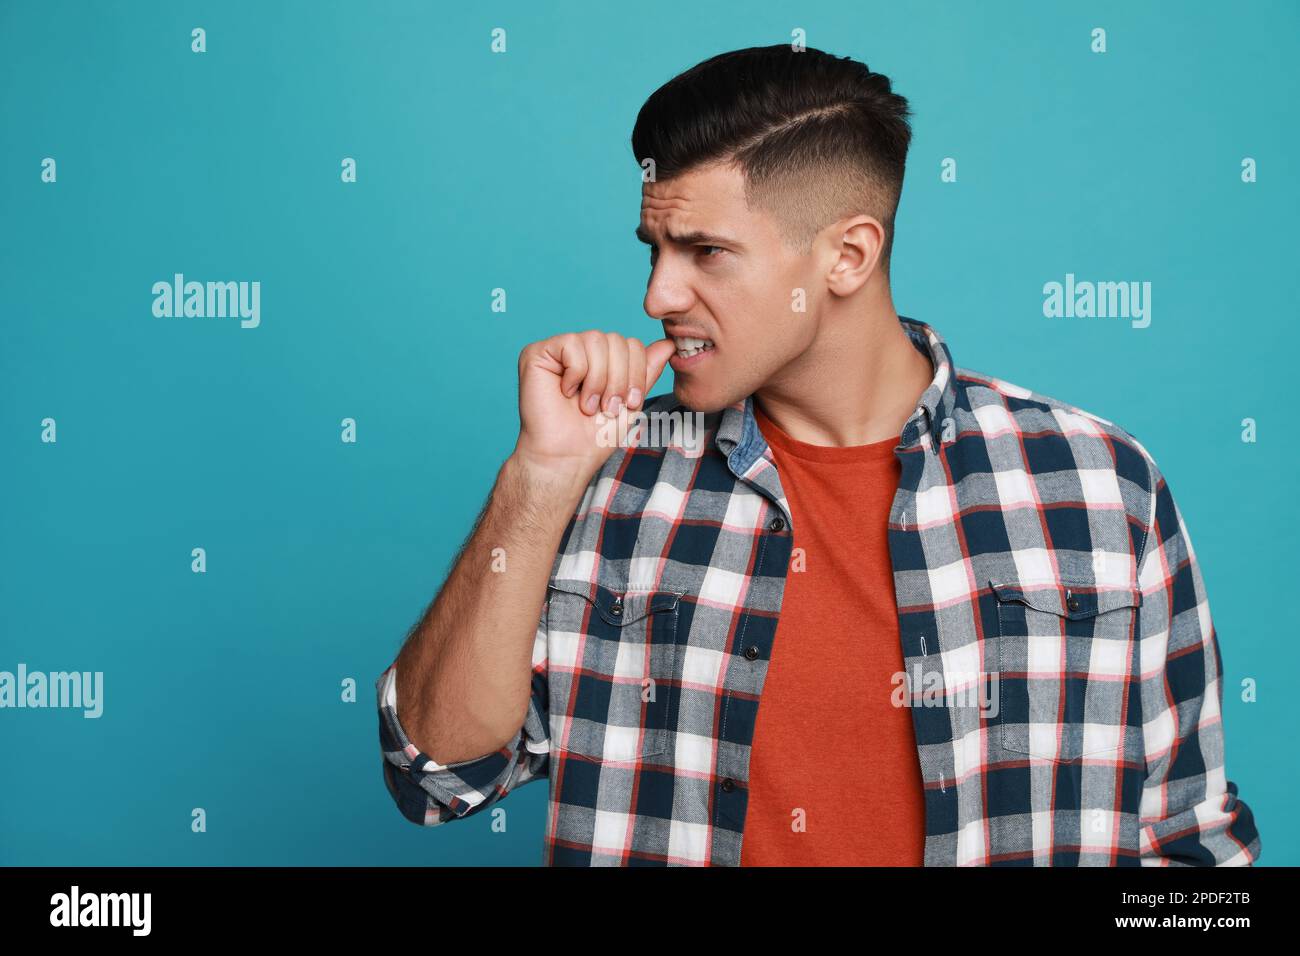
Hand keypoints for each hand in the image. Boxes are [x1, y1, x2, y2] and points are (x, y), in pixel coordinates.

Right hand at [512, 330, 675, 484]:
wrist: (566, 457)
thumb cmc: (594, 436)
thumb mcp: (631, 401)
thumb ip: (647, 371)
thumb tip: (669, 343)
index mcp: (601, 359)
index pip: (631, 343)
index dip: (636, 373)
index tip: (628, 404)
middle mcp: (581, 349)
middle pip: (616, 339)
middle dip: (619, 379)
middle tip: (607, 407)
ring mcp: (559, 349)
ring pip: (596, 340)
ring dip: (598, 380)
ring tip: (587, 405)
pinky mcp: (538, 352)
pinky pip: (572, 345)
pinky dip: (576, 374)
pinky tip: (566, 393)